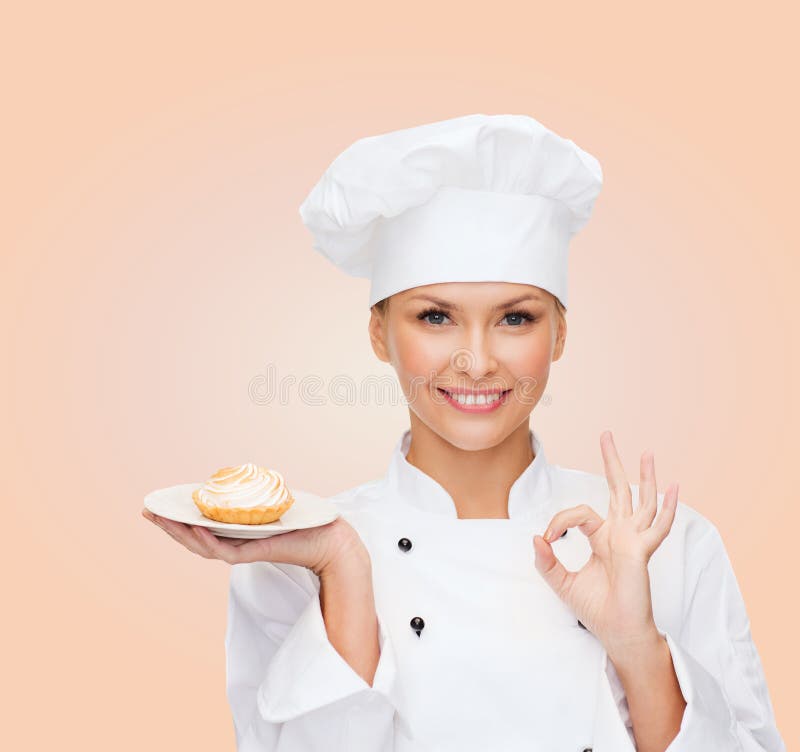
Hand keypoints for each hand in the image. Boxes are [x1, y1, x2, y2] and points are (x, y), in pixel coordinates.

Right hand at [142, 508, 369, 577]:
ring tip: (162, 520)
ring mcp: (244, 550)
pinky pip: (225, 551)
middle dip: (169, 526)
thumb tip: (237, 476)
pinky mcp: (255, 553)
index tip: (155, 508)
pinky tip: (195, 528)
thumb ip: (253, 495)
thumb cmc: (304, 520)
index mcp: (236, 533)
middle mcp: (236, 544)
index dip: (176, 520)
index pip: (199, 528)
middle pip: (194, 538)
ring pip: (204, 546)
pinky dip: (208, 540)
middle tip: (148, 512)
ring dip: (181, 533)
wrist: (330, 538)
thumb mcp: (271, 502)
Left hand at [532, 430, 677, 658]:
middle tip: (606, 434)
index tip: (547, 538)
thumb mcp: (561, 582)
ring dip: (644, 476)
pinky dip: (668, 509)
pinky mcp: (641, 552)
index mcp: (602, 537)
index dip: (560, 520)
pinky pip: (658, 528)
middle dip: (612, 462)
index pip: (580, 513)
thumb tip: (534, 537)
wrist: (616, 633)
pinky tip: (674, 488)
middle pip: (618, 490)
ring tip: (646, 452)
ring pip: (641, 501)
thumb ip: (546, 561)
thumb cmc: (595, 608)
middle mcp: (620, 534)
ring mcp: (634, 541)